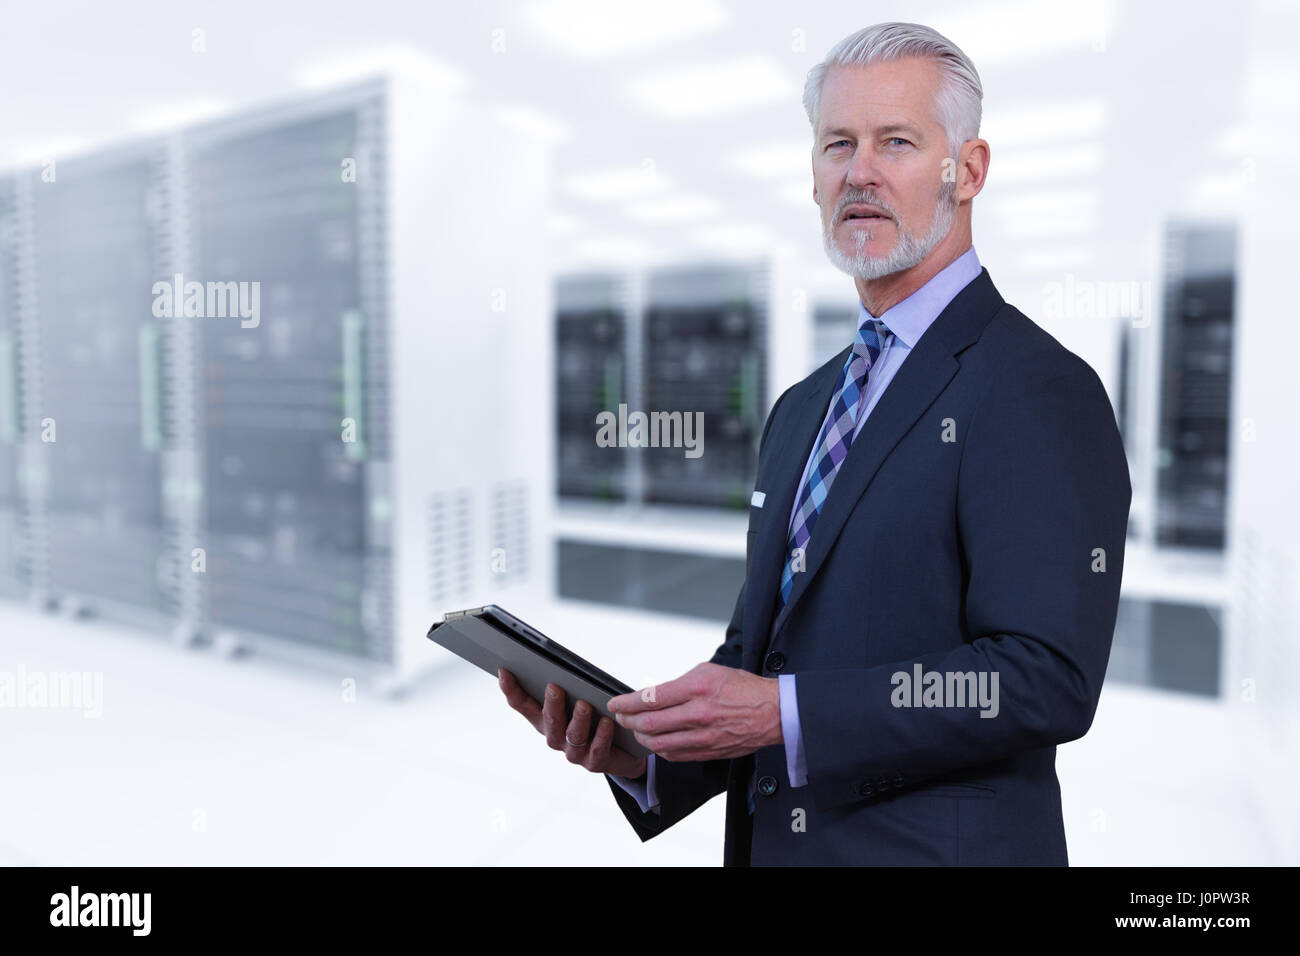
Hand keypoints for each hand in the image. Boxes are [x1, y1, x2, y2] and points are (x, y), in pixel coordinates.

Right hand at [498, 668, 647, 779]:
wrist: (622, 750)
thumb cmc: (595, 717)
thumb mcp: (578, 698)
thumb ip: (568, 684)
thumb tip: (560, 663)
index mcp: (545, 719)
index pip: (522, 704)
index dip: (511, 690)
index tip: (505, 671)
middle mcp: (556, 736)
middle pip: (549, 721)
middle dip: (551, 705)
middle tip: (554, 687)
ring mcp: (574, 752)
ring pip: (572, 736)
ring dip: (578, 720)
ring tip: (585, 705)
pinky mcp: (595, 762)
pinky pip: (596, 750)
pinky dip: (601, 736)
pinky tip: (606, 723)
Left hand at [606, 662, 781, 761]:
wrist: (773, 712)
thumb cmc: (743, 688)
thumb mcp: (709, 671)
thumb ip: (678, 683)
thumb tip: (653, 694)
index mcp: (697, 688)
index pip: (650, 698)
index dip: (626, 702)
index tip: (616, 703)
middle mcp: (698, 714)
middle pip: (649, 724)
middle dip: (628, 721)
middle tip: (620, 716)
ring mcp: (703, 737)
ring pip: (658, 744)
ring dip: (640, 737)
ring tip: (635, 729)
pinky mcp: (708, 752)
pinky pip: (674, 755)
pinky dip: (658, 749)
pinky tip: (654, 741)